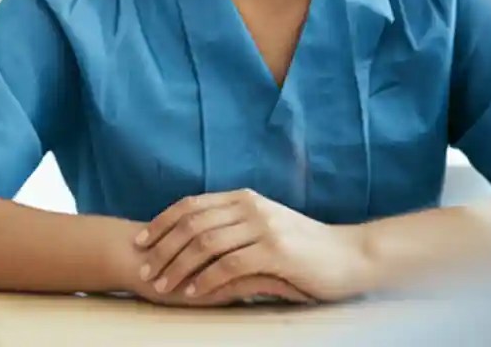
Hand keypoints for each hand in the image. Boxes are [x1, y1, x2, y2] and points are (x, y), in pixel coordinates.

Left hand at [134, 189, 372, 302]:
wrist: (350, 256)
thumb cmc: (305, 248)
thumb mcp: (266, 226)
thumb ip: (235, 227)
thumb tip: (194, 239)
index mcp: (244, 198)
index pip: (191, 205)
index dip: (162, 222)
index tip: (140, 241)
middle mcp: (250, 207)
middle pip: (192, 223)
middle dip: (162, 247)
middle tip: (144, 269)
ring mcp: (263, 227)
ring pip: (206, 243)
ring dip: (178, 265)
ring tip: (162, 285)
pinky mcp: (275, 251)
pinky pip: (230, 264)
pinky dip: (207, 279)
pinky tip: (194, 292)